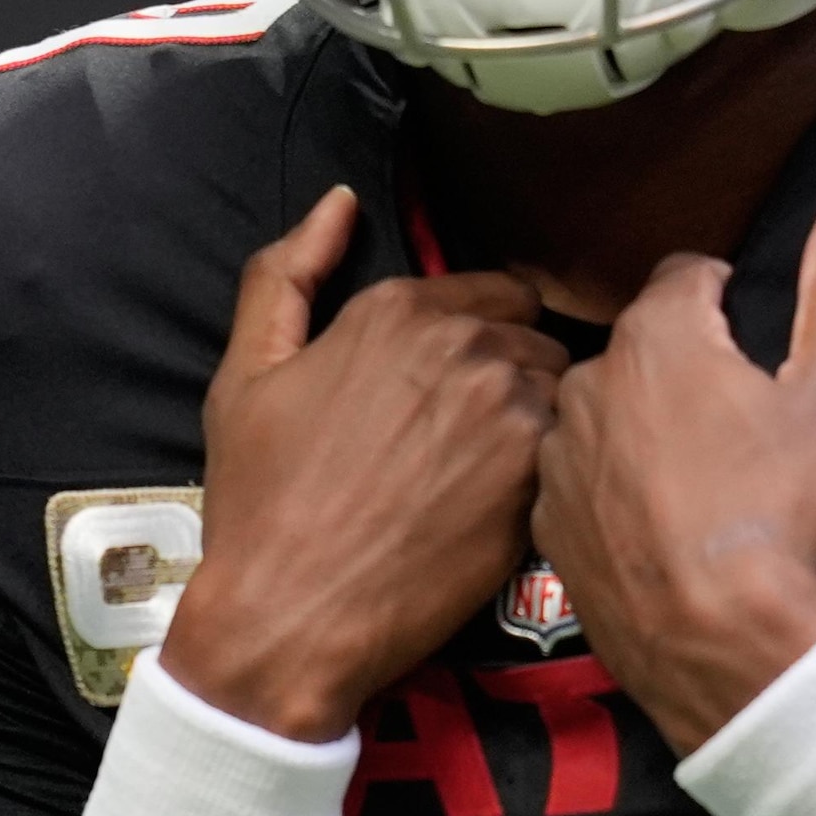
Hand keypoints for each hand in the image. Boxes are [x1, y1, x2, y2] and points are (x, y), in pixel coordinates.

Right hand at [157, 185, 564, 742]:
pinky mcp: (539, 477)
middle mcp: (465, 343)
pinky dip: (548, 469)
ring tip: (487, 472)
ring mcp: (510, 409)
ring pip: (563, 389)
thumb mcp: (245, 374)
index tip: (449, 384)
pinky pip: (570, 448)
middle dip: (511, 371)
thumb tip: (339, 199)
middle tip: (466, 433)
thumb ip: (288, 272)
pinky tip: (501, 506)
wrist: (291, 616)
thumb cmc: (261, 500)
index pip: (494, 290)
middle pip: (534, 335)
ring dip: (537, 418)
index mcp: (395, 307)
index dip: (478, 334)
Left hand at [535, 176, 815, 754]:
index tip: (762, 356)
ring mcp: (559, 458)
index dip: (733, 306)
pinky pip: (582, 482)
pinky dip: (615, 494)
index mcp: (656, 336)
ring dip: (644, 431)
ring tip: (704, 487)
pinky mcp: (547, 525)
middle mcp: (587, 382)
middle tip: (743, 431)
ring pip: (606, 414)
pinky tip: (663, 530)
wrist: (725, 650)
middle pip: (642, 346)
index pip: (688, 276)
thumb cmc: (786, 519)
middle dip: (686, 370)